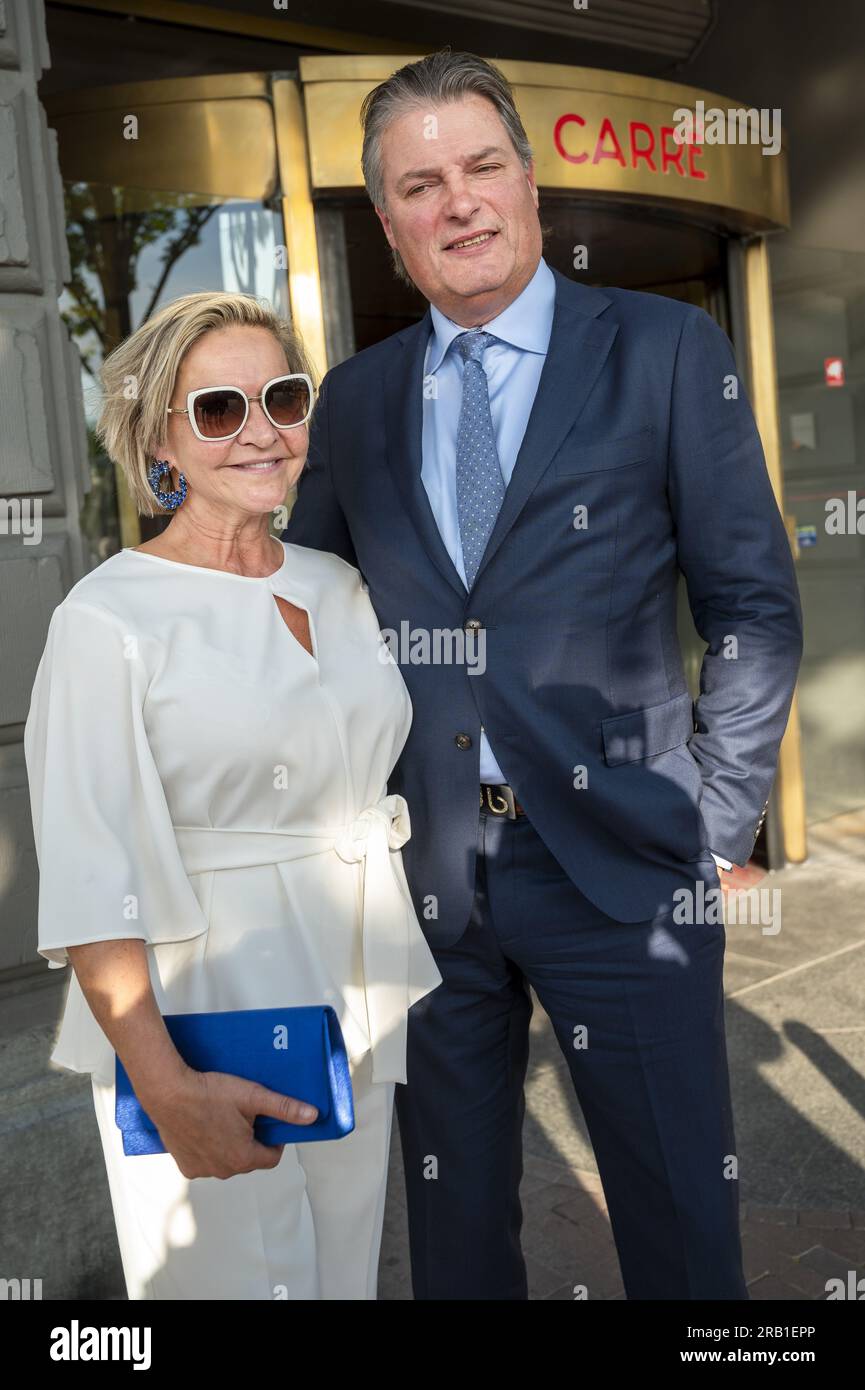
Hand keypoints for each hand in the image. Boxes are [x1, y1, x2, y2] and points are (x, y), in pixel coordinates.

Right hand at [143, 1066, 317, 1179]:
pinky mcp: (185, 1166)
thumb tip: (312, 1116)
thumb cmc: (209, 1093)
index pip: (272, 1158)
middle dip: (251, 1140)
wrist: (168, 1093)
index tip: (268, 1122)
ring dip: (230, 1146)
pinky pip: (205, 1161)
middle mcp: (224, 1171)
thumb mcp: (252, 1096)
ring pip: (227, 1161)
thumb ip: (284, 1108)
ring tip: (223, 1119)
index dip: (274, 1139)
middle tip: (244, 1115)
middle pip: (249, 1159)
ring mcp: (202, 1170)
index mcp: (244, 1158)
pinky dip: (209, 1149)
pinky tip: (205, 1128)